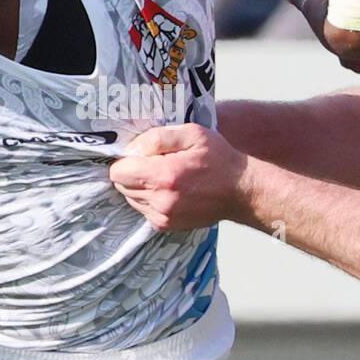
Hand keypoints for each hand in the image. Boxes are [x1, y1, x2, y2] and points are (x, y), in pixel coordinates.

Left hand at [110, 124, 249, 230]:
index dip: (126, 160)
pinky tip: (169, 190)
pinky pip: (143, 210)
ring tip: (164, 177)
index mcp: (163, 175)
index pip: (118, 172)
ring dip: (140, 187)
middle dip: (132, 173)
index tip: (141, 154)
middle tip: (154, 164)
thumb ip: (157, 138)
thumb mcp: (192, 134)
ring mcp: (162, 216)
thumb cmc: (218, 158)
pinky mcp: (166, 226)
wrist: (240, 191)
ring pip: (131, 199)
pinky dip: (150, 200)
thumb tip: (131, 148)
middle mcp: (160, 200)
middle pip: (121, 186)